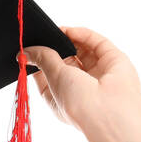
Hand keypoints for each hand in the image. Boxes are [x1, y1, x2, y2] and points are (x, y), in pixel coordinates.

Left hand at [24, 26, 140, 134]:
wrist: (109, 111)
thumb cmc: (79, 105)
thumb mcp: (54, 78)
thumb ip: (42, 59)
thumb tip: (26, 51)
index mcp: (65, 98)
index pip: (49, 77)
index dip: (40, 63)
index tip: (27, 51)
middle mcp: (83, 87)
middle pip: (67, 61)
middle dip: (55, 48)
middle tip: (41, 35)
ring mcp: (100, 73)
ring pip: (84, 50)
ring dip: (69, 39)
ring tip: (55, 30)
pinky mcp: (114, 61)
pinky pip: (97, 44)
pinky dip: (83, 35)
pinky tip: (69, 30)